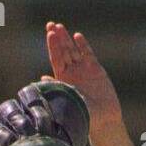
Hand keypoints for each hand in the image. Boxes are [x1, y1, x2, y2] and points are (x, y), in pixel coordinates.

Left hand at [44, 22, 121, 137]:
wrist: (103, 120)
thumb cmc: (83, 114)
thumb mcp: (68, 99)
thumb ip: (57, 87)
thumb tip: (41, 78)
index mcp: (62, 79)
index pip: (56, 59)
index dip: (53, 46)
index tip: (49, 34)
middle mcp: (72, 72)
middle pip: (63, 51)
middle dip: (57, 38)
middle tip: (51, 25)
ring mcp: (84, 70)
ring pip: (74, 50)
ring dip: (67, 39)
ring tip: (60, 27)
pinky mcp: (96, 70)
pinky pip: (88, 55)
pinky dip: (83, 46)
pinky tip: (77, 37)